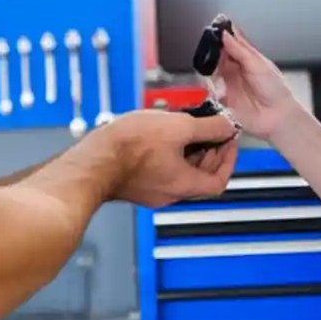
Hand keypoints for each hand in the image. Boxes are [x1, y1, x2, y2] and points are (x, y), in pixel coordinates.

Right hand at [95, 110, 239, 207]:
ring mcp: (151, 191)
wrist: (92, 159)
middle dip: (210, 153)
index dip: (229, 160)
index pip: (219, 182)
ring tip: (186, 128)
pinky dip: (169, 155)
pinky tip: (161, 135)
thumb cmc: (128, 148)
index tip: (228, 142)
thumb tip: (227, 126)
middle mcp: (169, 193)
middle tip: (211, 132)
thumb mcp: (178, 127)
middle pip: (200, 177)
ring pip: (180, 173)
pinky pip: (161, 170)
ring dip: (188, 152)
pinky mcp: (135, 184)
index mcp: (184, 184)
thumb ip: (208, 127)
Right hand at [215, 25, 301, 140]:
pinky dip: (209, 83)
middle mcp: (239, 68)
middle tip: (207, 44)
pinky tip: (210, 79)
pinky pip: (212, 87)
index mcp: (250, 57)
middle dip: (214, 48)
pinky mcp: (225, 97)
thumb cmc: (274, 90)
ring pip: (215, 69)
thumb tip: (226, 34)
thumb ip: (240, 50)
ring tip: (208, 60)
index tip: (214, 26)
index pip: (234, 41)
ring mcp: (231, 82)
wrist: (277, 117)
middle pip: (222, 54)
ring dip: (210, 64)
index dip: (224, 33)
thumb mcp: (257, 64)